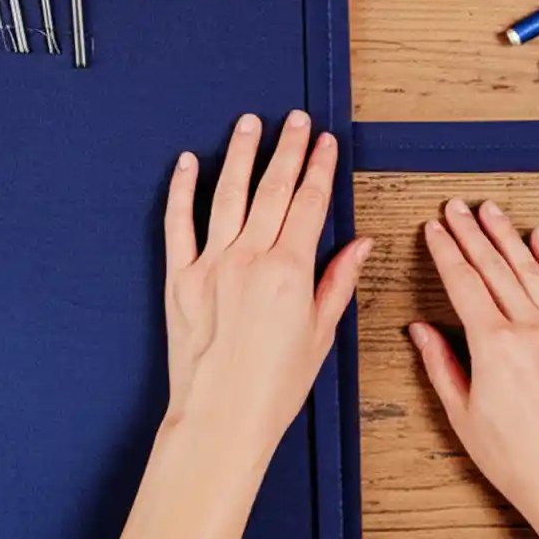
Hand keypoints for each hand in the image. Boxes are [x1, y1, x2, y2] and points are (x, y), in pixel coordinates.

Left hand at [112, 111, 371, 538]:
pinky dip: (181, 190)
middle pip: (273, 189)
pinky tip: (188, 162)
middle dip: (288, 148)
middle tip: (296, 119)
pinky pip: (178, 223)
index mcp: (290, 271)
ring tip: (250, 122)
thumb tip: (360, 244)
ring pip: (227, 194)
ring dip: (240, 154)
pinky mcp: (179, 278)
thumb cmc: (275, 386)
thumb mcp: (321, 334)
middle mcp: (249, 259)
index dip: (320, 167)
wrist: (221, 419)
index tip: (326, 142)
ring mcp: (211, 264)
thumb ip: (338, 281)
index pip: (310, 203)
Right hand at [409, 200, 538, 538]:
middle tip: (455, 207)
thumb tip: (421, 330)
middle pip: (495, 266)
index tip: (433, 228)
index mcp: (494, 346)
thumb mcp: (461, 414)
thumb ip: (440, 364)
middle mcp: (530, 330)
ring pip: (529, 269)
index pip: (463, 282)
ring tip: (490, 210)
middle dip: (471, 232)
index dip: (445, 251)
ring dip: (507, 235)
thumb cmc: (516, 458)